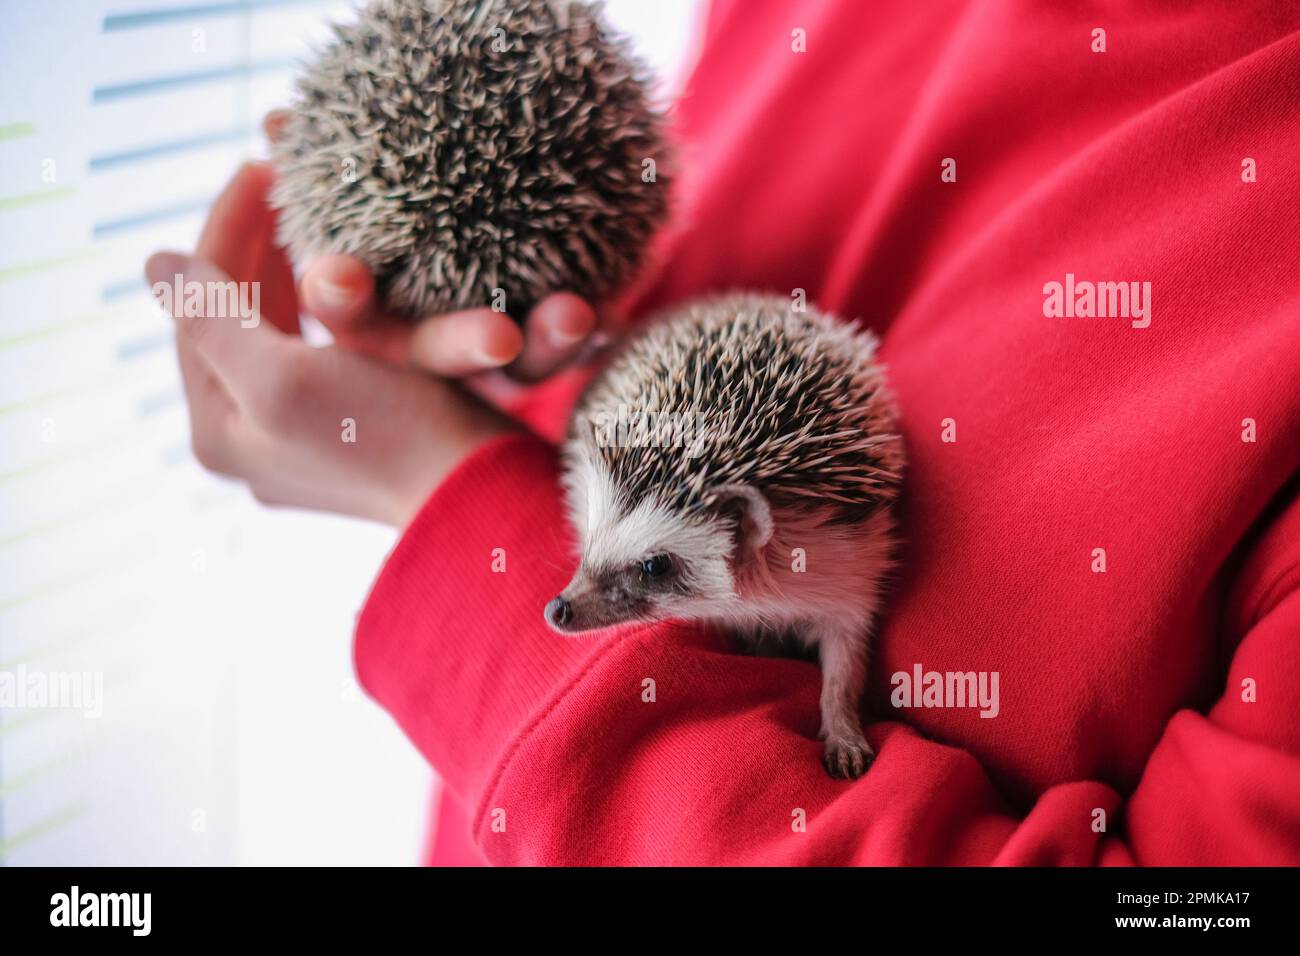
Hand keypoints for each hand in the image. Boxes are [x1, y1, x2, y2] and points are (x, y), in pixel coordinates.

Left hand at [147, 162, 515, 526]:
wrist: (485, 500)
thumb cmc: (388, 438)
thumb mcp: (282, 376)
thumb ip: (210, 318)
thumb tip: (155, 264)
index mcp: (220, 431)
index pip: (196, 308)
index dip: (221, 231)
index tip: (260, 168)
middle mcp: (256, 442)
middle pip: (235, 322)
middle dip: (255, 249)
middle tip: (286, 183)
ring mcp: (308, 442)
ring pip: (281, 334)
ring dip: (292, 273)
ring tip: (314, 216)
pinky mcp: (361, 437)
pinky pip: (327, 353)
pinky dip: (332, 309)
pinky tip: (353, 276)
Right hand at [261, 110, 605, 388]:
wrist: (449, 289)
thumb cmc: (381, 240)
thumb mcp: (347, 209)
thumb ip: (315, 177)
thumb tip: (275, 125)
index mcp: (366, 320)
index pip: (346, 310)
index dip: (340, 295)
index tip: (339, 273)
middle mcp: (422, 355)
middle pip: (436, 356)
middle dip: (461, 343)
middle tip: (500, 336)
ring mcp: (485, 367)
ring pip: (516, 369)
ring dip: (547, 344)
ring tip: (579, 314)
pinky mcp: (538, 361)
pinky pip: (568, 355)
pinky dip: (591, 338)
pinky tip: (616, 322)